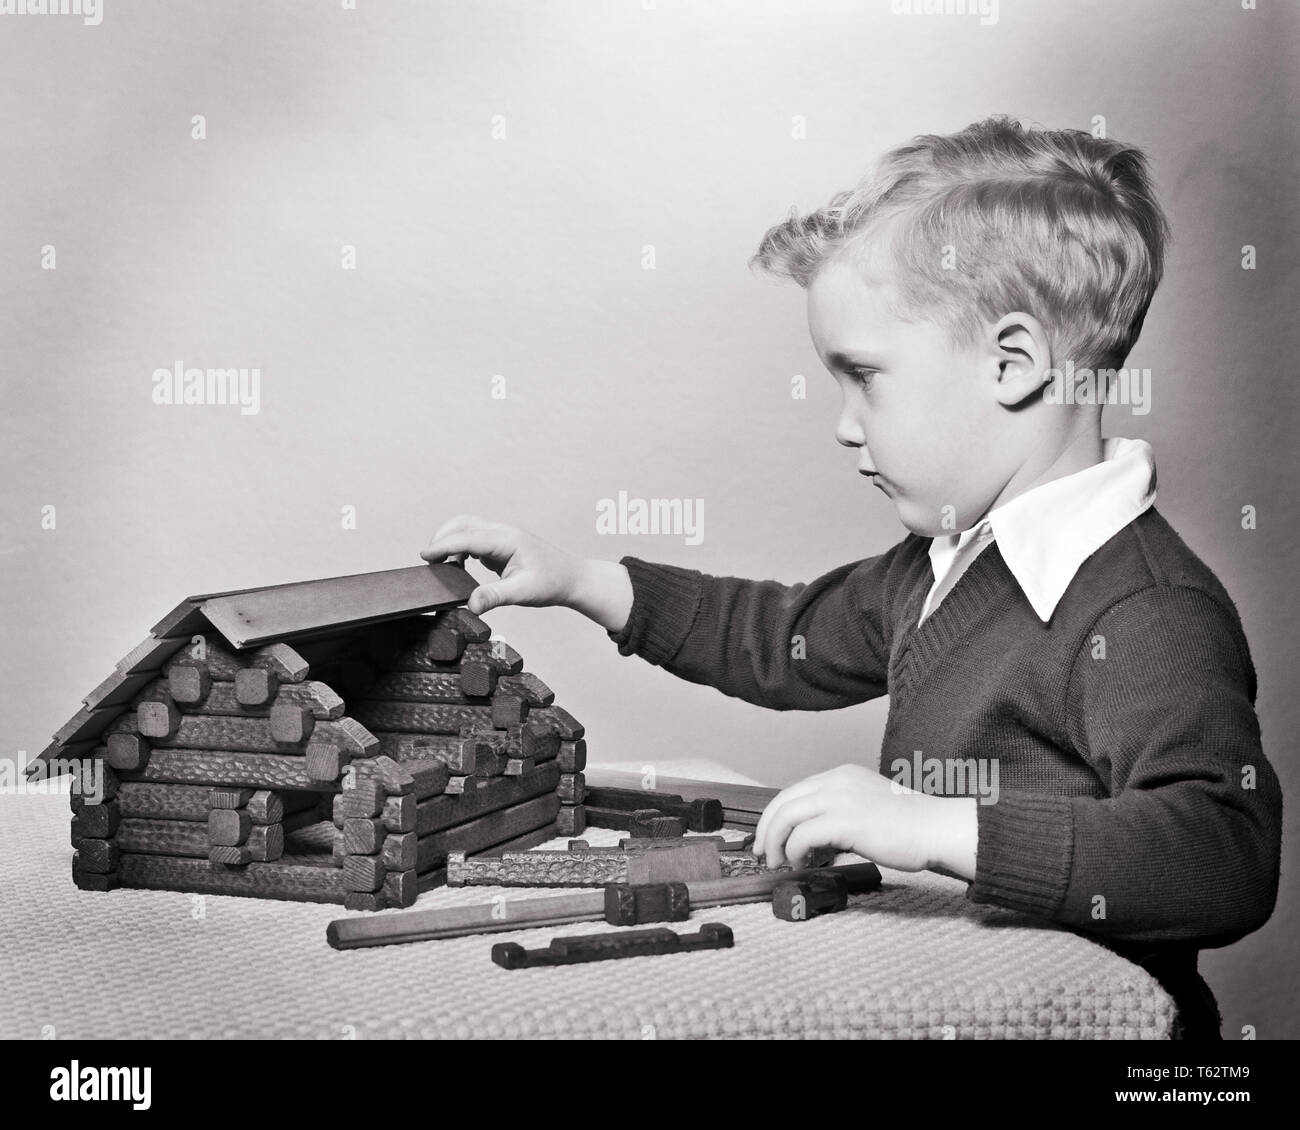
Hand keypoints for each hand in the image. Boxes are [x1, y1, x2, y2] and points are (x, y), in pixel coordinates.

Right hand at [421, 515, 586, 614]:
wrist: (572, 578)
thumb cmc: (552, 582)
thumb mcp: (522, 592)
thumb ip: (494, 596)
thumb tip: (470, 604)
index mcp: (507, 539)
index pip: (468, 537)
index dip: (444, 545)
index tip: (425, 555)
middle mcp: (503, 533)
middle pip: (463, 523)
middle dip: (442, 537)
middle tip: (428, 559)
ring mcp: (501, 537)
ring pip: (467, 529)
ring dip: (451, 542)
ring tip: (442, 567)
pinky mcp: (500, 546)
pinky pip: (474, 541)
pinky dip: (460, 549)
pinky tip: (458, 567)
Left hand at [753, 763, 976, 877]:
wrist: (935, 828)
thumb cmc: (906, 826)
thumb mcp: (863, 808)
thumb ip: (836, 815)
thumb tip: (809, 840)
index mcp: (840, 776)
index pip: (793, 792)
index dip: (773, 816)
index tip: (767, 839)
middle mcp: (837, 781)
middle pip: (784, 802)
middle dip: (766, 830)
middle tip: (763, 854)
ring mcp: (841, 798)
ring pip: (788, 816)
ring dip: (776, 842)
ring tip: (778, 862)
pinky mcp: (848, 820)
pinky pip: (804, 834)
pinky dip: (795, 850)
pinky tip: (801, 864)